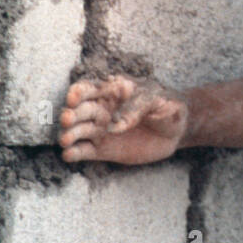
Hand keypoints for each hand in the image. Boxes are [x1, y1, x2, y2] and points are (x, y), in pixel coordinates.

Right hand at [59, 76, 187, 164]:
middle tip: (67, 119)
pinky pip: (84, 151)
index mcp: (112, 91)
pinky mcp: (103, 150)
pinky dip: (74, 153)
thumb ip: (138, 106)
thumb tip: (117, 123)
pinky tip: (69, 155)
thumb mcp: (158, 99)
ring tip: (66, 140)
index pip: (89, 88)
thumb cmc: (167, 106)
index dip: (78, 91)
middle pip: (80, 111)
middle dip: (71, 114)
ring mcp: (101, 130)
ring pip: (78, 131)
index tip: (73, 97)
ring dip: (69, 134)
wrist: (177, 130)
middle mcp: (101, 109)